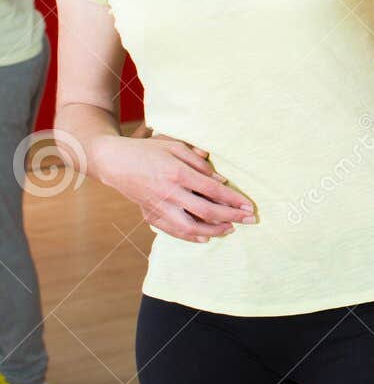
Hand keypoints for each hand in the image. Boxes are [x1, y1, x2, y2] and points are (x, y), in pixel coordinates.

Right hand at [89, 133, 254, 242]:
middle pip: (207, 211)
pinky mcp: (149, 215)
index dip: (234, 200)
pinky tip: (206, 236)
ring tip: (231, 229)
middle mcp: (169, 193)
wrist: (113, 162)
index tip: (249, 206)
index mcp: (177, 173)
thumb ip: (199, 163)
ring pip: (191, 227)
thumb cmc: (147, 150)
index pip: (213, 191)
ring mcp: (158, 207)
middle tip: (250, 220)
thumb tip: (222, 180)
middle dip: (232, 217)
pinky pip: (173, 231)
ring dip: (214, 231)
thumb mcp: (175, 146)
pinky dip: (191, 236)